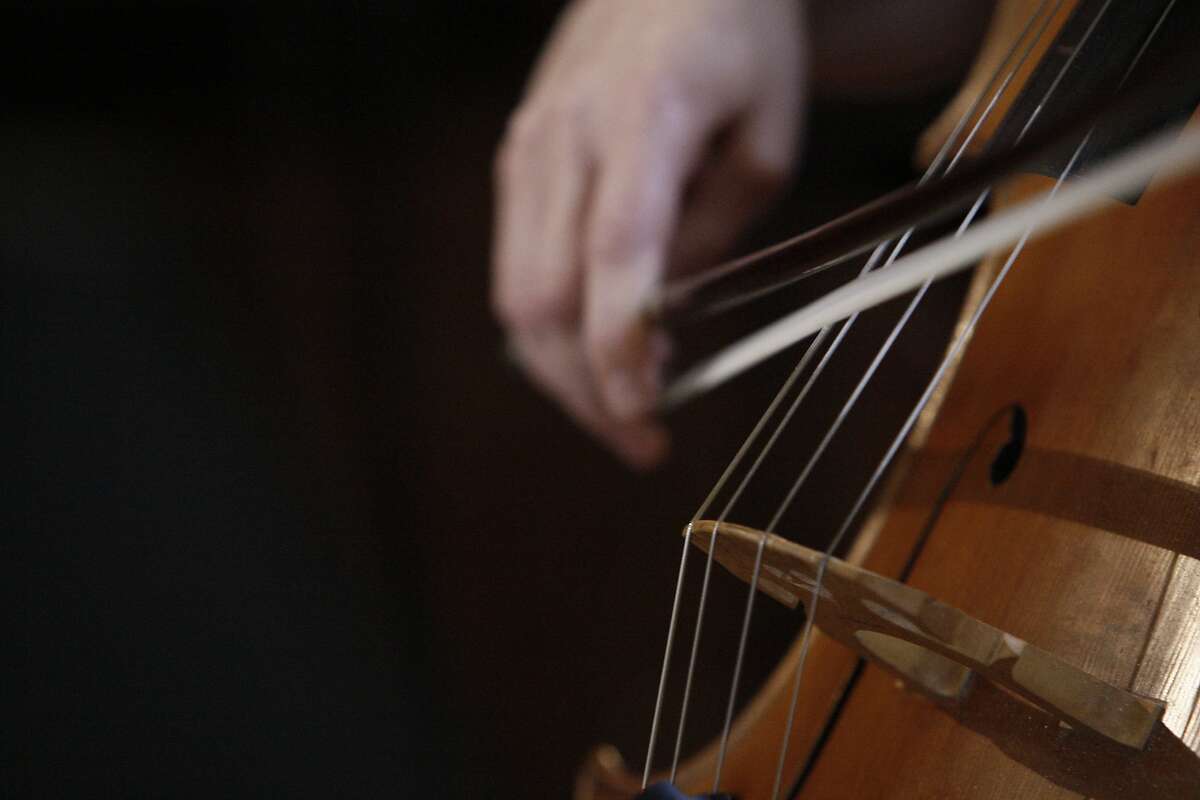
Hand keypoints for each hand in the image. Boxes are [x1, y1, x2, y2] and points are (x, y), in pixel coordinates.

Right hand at [493, 0, 805, 467]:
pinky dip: (549, 327)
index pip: (614, 254)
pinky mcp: (515, 162)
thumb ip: (714, 232)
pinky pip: (515, 266)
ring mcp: (527, 149)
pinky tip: (591, 353)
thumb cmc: (740, 47)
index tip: (647, 415)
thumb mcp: (766, 137)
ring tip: (620, 411)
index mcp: (641, 118)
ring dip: (562, 371)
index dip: (621, 348)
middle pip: (545, 295)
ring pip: (516, 294)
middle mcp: (564, 136)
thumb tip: (659, 317)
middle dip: (588, 388)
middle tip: (643, 442)